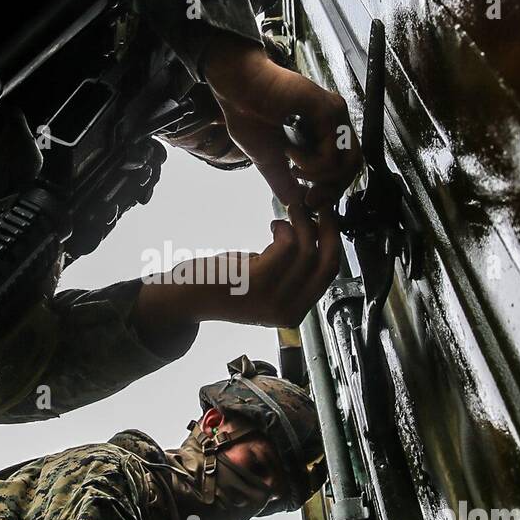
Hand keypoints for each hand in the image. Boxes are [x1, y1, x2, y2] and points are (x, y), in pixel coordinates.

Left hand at [173, 202, 340, 328]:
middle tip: (319, 206)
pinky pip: (287, 245)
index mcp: (293, 314)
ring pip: (307, 250)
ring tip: (290, 211)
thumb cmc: (224, 284)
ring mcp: (272, 300)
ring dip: (302, 222)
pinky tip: (273, 224)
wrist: (186, 298)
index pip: (330, 276)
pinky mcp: (255, 282)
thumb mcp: (265, 283)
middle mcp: (287, 311)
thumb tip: (316, 234)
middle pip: (327, 264)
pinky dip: (284, 227)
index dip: (334, 243)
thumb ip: (290, 271)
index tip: (328, 219)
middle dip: (328, 229)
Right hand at [205, 40, 360, 206]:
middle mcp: (333, 121)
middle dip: (331, 190)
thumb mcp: (269, 160)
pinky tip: (290, 152)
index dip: (330, 190)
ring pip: (347, 164)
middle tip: (308, 198)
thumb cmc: (248, 115)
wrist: (236, 89)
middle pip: (352, 167)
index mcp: (322, 130)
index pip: (343, 166)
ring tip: (295, 170)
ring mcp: (333, 115)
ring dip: (320, 178)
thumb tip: (296, 204)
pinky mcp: (327, 111)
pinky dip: (310, 164)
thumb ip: (285, 182)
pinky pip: (331, 156)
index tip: (308, 202)